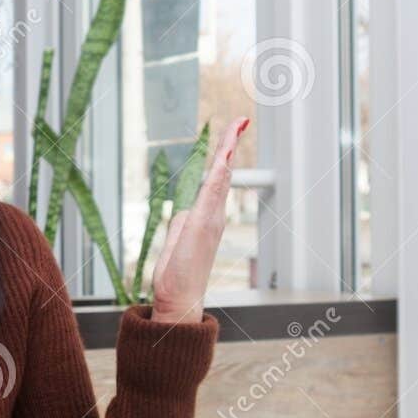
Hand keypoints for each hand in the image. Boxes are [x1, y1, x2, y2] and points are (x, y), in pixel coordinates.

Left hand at [149, 117, 247, 324]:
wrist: (179, 297)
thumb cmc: (177, 274)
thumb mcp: (177, 240)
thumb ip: (182, 223)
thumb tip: (184, 213)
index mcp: (207, 216)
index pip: (217, 179)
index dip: (224, 155)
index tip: (231, 133)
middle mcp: (214, 214)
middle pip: (225, 171)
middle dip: (231, 143)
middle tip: (240, 119)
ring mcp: (210, 219)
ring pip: (221, 177)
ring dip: (228, 150)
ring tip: (236, 127)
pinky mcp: (202, 225)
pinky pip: (213, 193)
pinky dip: (220, 173)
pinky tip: (224, 157)